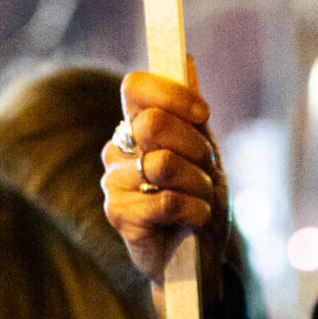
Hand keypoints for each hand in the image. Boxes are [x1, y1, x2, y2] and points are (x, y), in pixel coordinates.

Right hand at [104, 59, 224, 281]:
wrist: (198, 257)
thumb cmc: (199, 202)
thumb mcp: (205, 153)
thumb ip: (191, 112)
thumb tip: (186, 61)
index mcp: (136, 125)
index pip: (135, 86)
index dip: (171, 95)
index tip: (202, 115)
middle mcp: (118, 148)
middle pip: (153, 123)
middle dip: (195, 148)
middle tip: (205, 170)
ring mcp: (112, 180)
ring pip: (164, 165)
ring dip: (199, 186)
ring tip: (199, 201)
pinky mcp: (118, 214)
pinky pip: (168, 201)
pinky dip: (195, 211)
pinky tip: (192, 221)